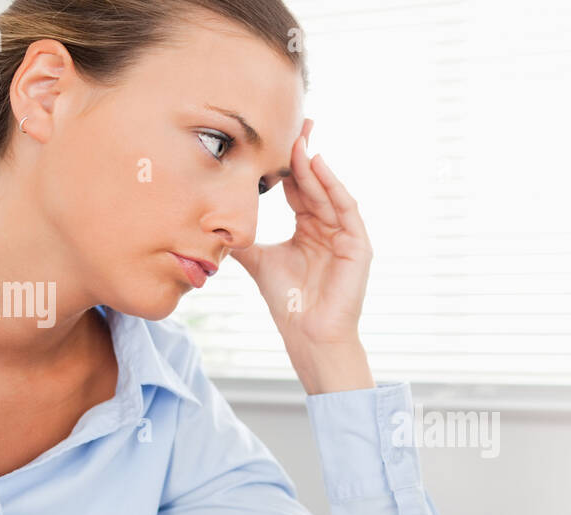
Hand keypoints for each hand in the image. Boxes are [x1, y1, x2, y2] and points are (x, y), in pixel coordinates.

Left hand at [228, 118, 374, 390]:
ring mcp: (345, 236)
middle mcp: (328, 228)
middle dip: (304, 153)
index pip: (297, 187)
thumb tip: (211, 223)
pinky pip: (346, 209)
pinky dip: (333, 187)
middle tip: (294, 121)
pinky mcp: (359, 246)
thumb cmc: (288, 305)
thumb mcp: (259, 262)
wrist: (308, 337)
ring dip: (314, 166)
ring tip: (299, 141)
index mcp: (308, 229)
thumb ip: (242, 240)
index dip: (286, 162)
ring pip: (328, 191)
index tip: (274, 134)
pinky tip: (317, 166)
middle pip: (315, 182)